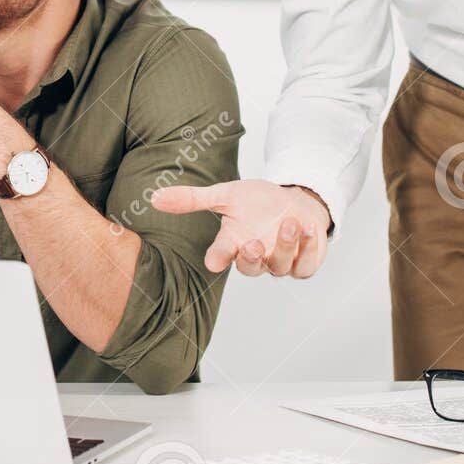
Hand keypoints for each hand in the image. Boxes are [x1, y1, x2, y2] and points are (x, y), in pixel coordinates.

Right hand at [150, 180, 329, 277]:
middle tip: (251, 243)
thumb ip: (193, 199)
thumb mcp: (226, 194)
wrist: (295, 202)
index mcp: (234, 243)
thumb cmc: (258, 203)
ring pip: (279, 266)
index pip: (222, 255)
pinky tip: (308, 229)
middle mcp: (256, 256)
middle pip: (250, 268)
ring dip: (284, 246)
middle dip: (250, 258)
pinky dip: (308, 248)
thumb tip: (155, 197)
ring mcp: (280, 262)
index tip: (213, 261)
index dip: (218, 258)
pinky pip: (306, 265)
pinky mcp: (303, 263)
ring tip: (289, 223)